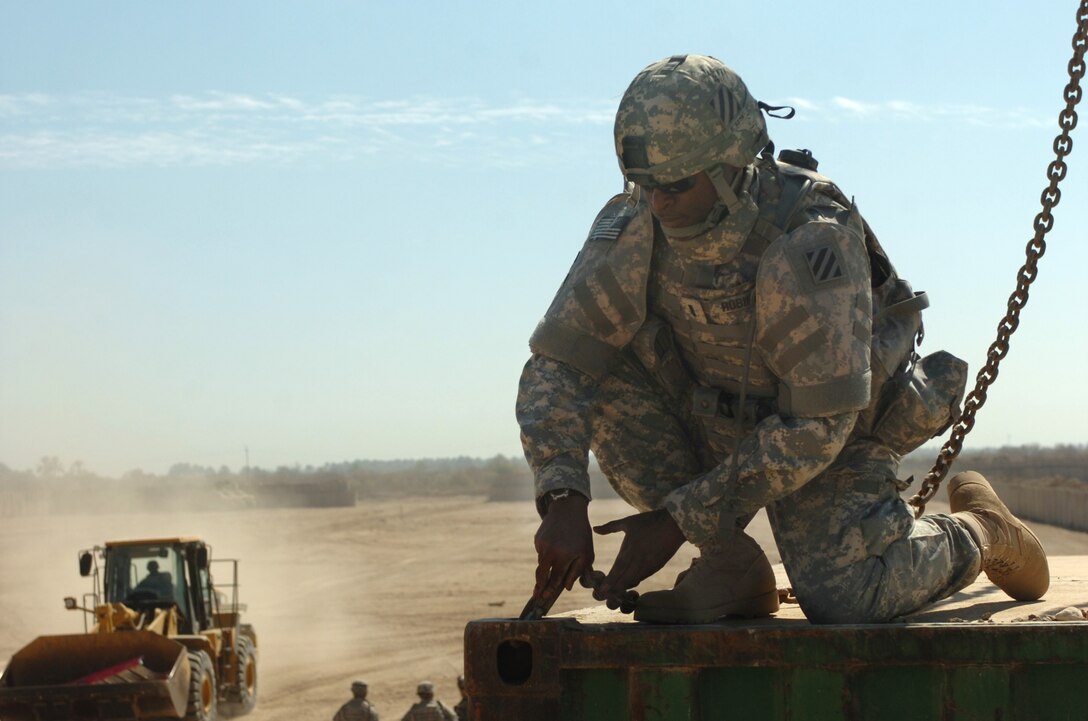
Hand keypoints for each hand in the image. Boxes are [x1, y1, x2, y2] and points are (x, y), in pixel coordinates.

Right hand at [530, 493, 592, 614]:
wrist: (568, 510)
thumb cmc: (581, 534)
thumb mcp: (586, 552)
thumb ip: (578, 571)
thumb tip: (567, 587)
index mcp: (564, 555)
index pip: (555, 578)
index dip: (549, 589)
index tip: (544, 598)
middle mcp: (551, 551)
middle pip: (541, 574)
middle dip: (539, 586)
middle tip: (536, 595)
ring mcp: (542, 545)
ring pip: (541, 563)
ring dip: (546, 568)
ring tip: (554, 562)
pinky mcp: (537, 539)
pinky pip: (541, 552)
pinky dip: (546, 554)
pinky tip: (555, 546)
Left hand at [592, 509, 684, 604]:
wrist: (674, 525)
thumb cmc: (650, 521)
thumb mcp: (628, 522)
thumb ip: (610, 527)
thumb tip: (595, 529)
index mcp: (630, 549)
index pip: (617, 569)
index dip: (610, 581)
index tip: (602, 589)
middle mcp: (638, 560)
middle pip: (625, 579)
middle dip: (615, 588)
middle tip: (605, 595)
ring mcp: (648, 565)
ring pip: (634, 580)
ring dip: (624, 587)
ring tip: (614, 592)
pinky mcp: (656, 566)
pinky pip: (643, 577)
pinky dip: (635, 582)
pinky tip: (629, 584)